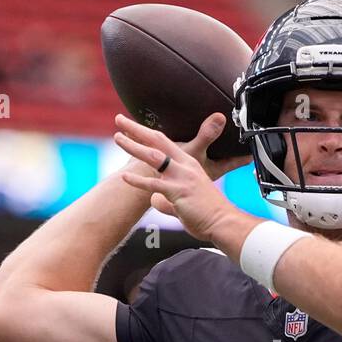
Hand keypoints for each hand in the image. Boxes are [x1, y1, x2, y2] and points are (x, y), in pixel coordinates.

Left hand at [114, 113, 242, 239]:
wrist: (222, 222)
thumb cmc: (207, 213)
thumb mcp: (184, 201)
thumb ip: (167, 199)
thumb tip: (154, 200)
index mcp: (188, 164)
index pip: (163, 142)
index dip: (146, 133)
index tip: (130, 126)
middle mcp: (185, 166)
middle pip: (157, 141)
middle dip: (137, 129)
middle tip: (119, 120)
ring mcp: (182, 178)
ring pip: (154, 157)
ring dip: (134, 146)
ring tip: (118, 139)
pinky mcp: (178, 192)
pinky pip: (154, 185)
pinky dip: (138, 181)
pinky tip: (125, 176)